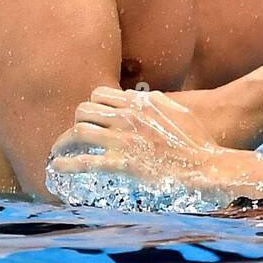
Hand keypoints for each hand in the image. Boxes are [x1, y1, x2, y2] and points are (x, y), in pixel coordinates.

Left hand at [49, 87, 220, 187]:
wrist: (206, 165)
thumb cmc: (197, 141)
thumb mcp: (178, 111)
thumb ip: (157, 103)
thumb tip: (145, 98)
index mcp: (141, 102)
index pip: (100, 93)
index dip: (92, 106)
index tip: (92, 118)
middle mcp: (128, 117)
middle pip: (84, 109)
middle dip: (77, 122)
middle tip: (75, 137)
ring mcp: (124, 140)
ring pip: (78, 132)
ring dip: (65, 142)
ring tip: (60, 152)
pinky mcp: (122, 164)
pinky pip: (85, 162)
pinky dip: (66, 164)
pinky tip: (56, 168)